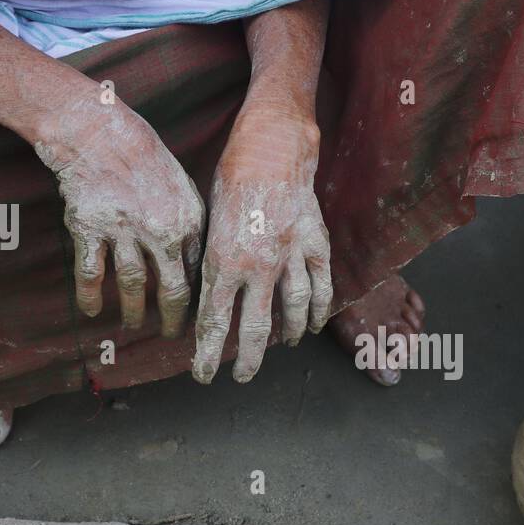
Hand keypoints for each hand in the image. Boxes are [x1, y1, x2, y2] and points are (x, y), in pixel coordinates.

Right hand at [35, 97, 205, 337]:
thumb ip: (191, 225)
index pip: (199, 273)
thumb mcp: (183, 188)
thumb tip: (197, 263)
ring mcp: (125, 231)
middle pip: (173, 289)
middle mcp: (161, 230)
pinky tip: (92, 312)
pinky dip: (91, 296)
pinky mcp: (90, 229)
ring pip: (134, 286)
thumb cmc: (144, 157)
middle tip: (172, 337)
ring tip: (134, 326)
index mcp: (190, 221)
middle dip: (174, 320)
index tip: (198, 317)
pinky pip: (92, 272)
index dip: (199, 300)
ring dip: (135, 312)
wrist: (100, 132)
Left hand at [192, 105, 331, 382]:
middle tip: (242, 377)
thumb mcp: (207, 224)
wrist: (271, 148)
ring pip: (292, 312)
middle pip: (253, 328)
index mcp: (222, 261)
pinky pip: (321, 288)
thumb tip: (208, 299)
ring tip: (284, 346)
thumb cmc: (231, 180)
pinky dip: (318, 311)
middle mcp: (257, 265)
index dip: (206, 355)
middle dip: (246, 360)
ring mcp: (291, 256)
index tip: (202, 375)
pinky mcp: (316, 244)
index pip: (213, 323)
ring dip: (288, 335)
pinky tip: (313, 324)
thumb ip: (211, 265)